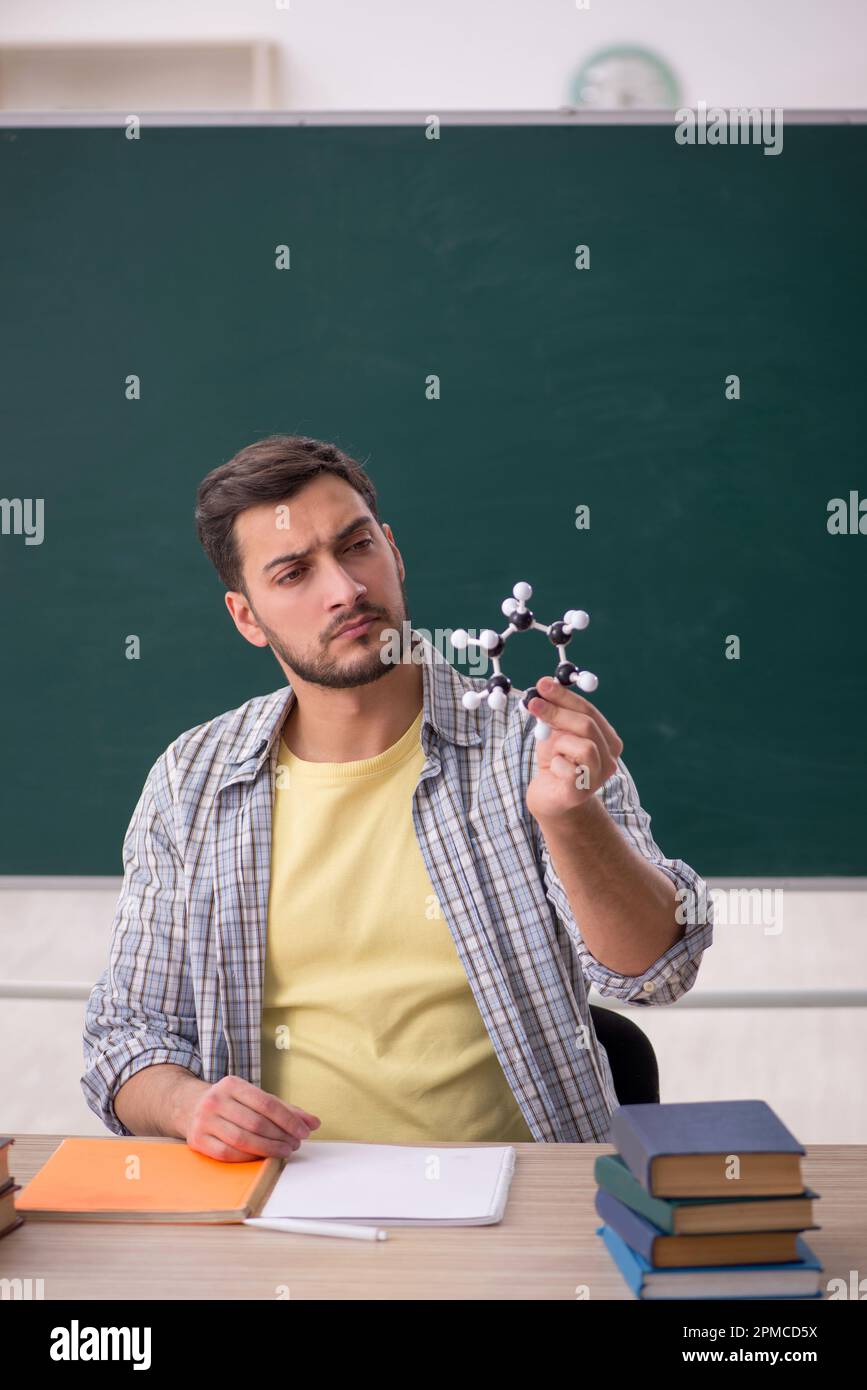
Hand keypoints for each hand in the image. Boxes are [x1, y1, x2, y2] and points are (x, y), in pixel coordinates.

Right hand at [179, 1074, 320, 1162]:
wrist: (189, 1106)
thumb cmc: (231, 1103)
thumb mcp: (254, 1098)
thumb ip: (285, 1109)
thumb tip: (314, 1122)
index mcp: (232, 1084)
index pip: (267, 1103)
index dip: (289, 1120)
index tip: (305, 1131)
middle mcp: (215, 1100)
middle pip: (256, 1123)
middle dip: (281, 1136)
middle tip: (295, 1144)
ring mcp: (203, 1121)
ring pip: (242, 1140)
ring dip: (268, 1149)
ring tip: (284, 1151)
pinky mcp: (197, 1141)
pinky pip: (227, 1154)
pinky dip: (248, 1158)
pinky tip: (261, 1158)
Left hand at [525, 676, 623, 824]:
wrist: (549, 799)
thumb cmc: (555, 763)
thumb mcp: (554, 734)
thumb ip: (553, 714)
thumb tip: (542, 689)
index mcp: (607, 740)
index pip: (589, 711)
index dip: (565, 696)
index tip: (542, 684)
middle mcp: (609, 758)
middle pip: (587, 725)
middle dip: (557, 711)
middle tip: (533, 703)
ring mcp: (598, 777)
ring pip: (584, 746)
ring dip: (558, 744)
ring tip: (551, 753)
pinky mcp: (581, 793)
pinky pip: (567, 769)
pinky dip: (554, 765)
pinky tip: (553, 771)